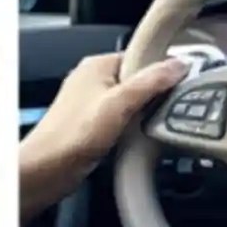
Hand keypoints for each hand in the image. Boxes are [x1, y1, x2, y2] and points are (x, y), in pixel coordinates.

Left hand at [20, 53, 187, 225]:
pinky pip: (122, 121)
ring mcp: (91, 104)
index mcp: (97, 65)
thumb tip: (178, 65)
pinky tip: (134, 139)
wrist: (47, 169)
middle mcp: (92, 80)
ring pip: (130, 103)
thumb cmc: (72, 134)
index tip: (179, 83)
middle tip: (164, 109)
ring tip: (146, 127)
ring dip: (142, 115)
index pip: (140, 57)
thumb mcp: (120, 103)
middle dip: (152, 96)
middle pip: (137, 81)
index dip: (160, 70)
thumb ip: (151, 82)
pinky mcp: (92, 126)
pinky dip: (131, 129)